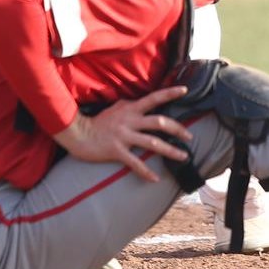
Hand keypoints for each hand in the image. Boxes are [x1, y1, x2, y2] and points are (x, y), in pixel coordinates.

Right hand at [52, 85, 191, 181]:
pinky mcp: (117, 150)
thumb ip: (129, 105)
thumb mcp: (115, 108)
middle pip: (159, 122)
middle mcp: (130, 120)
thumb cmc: (97, 122)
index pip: (154, 98)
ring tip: (183, 156)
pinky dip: (146, 172)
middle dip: (177, 129)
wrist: (78, 134)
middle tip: (190, 136)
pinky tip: (155, 179)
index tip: (185, 90)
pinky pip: (135, 163)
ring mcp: (124, 136)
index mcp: (130, 109)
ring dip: (170, 151)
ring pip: (153, 143)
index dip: (170, 93)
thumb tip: (140, 102)